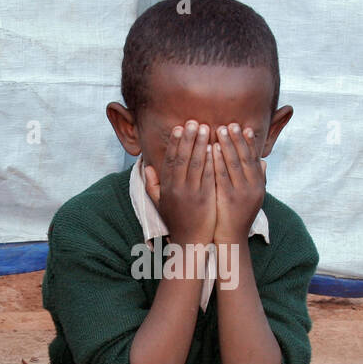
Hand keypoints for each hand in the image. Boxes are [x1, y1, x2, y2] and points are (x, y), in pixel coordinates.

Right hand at [145, 120, 215, 247]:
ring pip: (196, 165)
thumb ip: (152, 185)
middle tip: (194, 121)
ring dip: (201, 144)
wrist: (190, 242)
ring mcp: (192, 194)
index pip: (171, 160)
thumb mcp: (159, 204)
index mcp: (167, 188)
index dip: (175, 143)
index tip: (179, 128)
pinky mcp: (206, 199)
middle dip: (188, 138)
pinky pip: (209, 176)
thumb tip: (146, 168)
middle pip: (183, 158)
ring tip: (207, 128)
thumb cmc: (176, 222)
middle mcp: (178, 189)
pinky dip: (212, 161)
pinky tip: (215, 149)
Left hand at [213, 123, 265, 244]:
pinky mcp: (227, 198)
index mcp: (258, 185)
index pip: (254, 159)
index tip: (244, 127)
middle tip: (230, 124)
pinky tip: (212, 149)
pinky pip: (221, 176)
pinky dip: (217, 161)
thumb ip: (258, 178)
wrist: (232, 239)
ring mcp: (241, 193)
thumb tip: (263, 161)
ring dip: (227, 145)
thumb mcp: (253, 197)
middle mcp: (253, 187)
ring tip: (220, 130)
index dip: (249, 142)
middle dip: (237, 139)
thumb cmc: (239, 216)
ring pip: (234, 164)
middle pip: (245, 158)